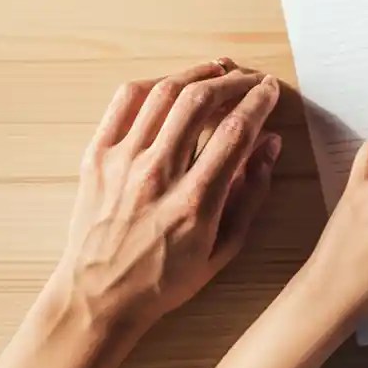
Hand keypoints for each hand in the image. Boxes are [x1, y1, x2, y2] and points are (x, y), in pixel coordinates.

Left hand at [0, 60, 281, 367]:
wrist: (97, 297)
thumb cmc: (164, 279)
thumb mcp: (224, 248)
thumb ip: (251, 193)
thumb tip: (270, 145)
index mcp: (195, 202)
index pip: (235, 131)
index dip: (258, 102)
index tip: (270, 91)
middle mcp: (157, 175)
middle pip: (199, 101)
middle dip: (233, 81)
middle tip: (249, 79)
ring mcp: (122, 162)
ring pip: (164, 93)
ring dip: (197, 73)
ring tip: (218, 69)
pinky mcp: (97, 157)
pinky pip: (124, 102)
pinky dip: (153, 84)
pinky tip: (172, 83)